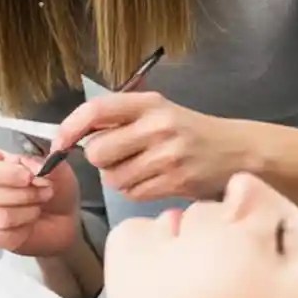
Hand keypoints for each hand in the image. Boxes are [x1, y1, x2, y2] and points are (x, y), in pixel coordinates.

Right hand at [0, 146, 81, 256]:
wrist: (62, 216)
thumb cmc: (50, 185)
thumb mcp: (54, 166)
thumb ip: (45, 159)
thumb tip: (39, 159)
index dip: (3, 172)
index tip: (28, 176)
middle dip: (22, 193)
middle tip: (46, 189)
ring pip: (0, 214)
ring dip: (28, 207)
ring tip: (43, 200)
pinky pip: (6, 230)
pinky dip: (27, 222)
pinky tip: (34, 217)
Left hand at [53, 91, 249, 201]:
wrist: (238, 152)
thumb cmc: (191, 132)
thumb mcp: (159, 111)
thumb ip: (121, 118)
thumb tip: (73, 135)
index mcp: (149, 104)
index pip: (96, 110)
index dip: (70, 127)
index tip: (59, 142)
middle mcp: (157, 126)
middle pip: (98, 152)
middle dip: (100, 160)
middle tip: (119, 156)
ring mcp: (167, 155)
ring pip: (113, 177)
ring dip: (119, 178)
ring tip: (142, 168)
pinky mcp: (175, 182)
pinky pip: (132, 193)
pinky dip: (136, 191)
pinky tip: (154, 180)